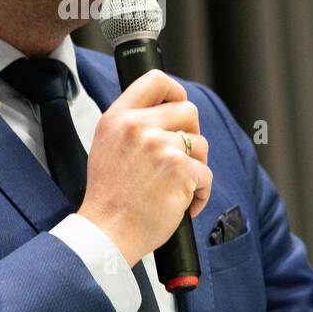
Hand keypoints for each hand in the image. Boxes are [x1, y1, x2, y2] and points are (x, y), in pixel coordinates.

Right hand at [78, 69, 211, 264]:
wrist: (107, 231)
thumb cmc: (108, 195)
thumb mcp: (106, 145)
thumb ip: (131, 123)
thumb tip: (164, 111)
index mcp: (118, 117)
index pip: (155, 80)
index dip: (175, 90)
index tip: (178, 105)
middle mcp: (138, 126)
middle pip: (188, 110)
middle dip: (191, 133)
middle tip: (181, 156)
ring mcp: (160, 146)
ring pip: (200, 143)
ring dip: (196, 166)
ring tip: (177, 185)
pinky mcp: (180, 169)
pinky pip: (206, 174)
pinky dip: (200, 192)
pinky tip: (184, 204)